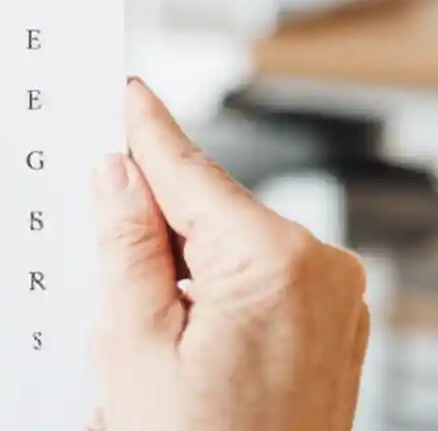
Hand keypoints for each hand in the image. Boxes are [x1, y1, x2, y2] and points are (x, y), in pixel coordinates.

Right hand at [92, 80, 368, 430]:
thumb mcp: (133, 345)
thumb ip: (125, 246)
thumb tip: (120, 176)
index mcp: (273, 263)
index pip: (190, 173)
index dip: (146, 131)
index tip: (126, 92)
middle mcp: (320, 272)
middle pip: (209, 211)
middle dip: (152, 224)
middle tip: (103, 260)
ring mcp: (334, 304)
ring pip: (229, 246)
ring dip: (179, 265)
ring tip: (146, 335)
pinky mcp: (330, 330)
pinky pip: (256, 280)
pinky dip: (211, 289)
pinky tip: (180, 337)